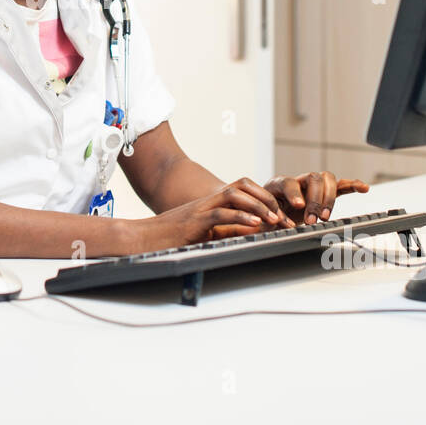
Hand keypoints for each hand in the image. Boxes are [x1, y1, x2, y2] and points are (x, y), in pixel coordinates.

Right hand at [132, 178, 289, 252]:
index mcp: (211, 202)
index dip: (263, 198)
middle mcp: (208, 200)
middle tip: (283, 216)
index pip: (242, 190)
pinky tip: (255, 225)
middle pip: (242, 186)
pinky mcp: (195, 221)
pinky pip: (221, 214)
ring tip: (274, 219)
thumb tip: (253, 232)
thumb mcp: (205, 233)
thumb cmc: (170, 237)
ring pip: (234, 196)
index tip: (280, 214)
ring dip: (258, 206)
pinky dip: (240, 219)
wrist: (142, 238)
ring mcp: (201, 208)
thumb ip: (227, 230)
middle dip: (267, 199)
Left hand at [265, 171, 369, 225]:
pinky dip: (352, 185)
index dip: (295, 192)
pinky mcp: (324, 193)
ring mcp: (312, 186)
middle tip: (312, 220)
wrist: (269, 216)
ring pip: (327, 180)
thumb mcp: (261, 219)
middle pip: (312, 178)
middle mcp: (297, 181)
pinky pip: (340, 186)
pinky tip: (363, 188)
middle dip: (315, 200)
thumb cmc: (265, 217)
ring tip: (325, 217)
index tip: (299, 206)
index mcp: (277, 184)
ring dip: (329, 199)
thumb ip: (270, 219)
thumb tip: (278, 222)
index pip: (289, 181)